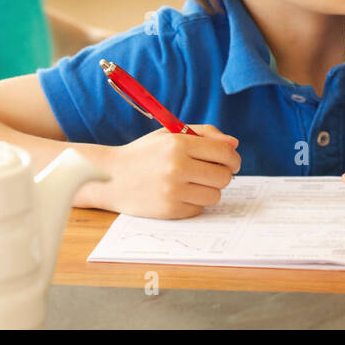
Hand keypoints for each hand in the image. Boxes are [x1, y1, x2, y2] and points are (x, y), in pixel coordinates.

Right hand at [90, 124, 240, 218]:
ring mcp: (173, 191)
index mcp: (178, 144)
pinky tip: (180, 194)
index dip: (233, 159)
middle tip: (211, 173)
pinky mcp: (170, 210)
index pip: (224, 154)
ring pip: (215, 195)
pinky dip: (195, 202)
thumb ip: (204, 134)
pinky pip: (199, 209)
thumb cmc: (145, 153)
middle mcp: (177, 167)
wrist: (111, 177)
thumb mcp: (170, 134)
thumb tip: (234, 144)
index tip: (231, 162)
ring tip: (193, 183)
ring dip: (209, 190)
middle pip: (224, 177)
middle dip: (222, 175)